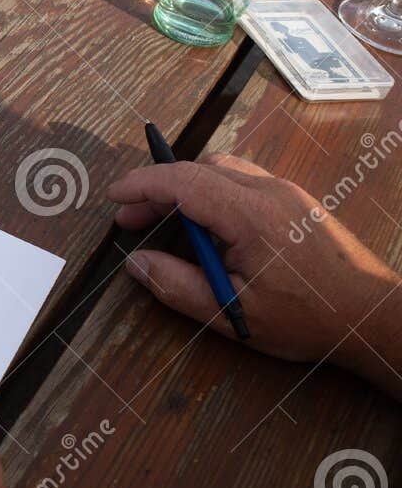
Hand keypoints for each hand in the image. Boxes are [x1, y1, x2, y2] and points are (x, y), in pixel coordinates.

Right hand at [110, 154, 401, 392]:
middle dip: (158, 189)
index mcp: (250, 215)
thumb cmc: (308, 318)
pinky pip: (243, 180)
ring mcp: (286, 192)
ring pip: (222, 170)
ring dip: (186, 187)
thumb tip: (136, 263)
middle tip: (132, 221)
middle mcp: (268, 192)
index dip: (142, 185)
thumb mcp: (234, 312)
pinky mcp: (297, 201)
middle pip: (198, 169)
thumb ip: (178, 286)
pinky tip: (209, 225)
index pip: (182, 182)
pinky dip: (212, 191)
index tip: (114, 197)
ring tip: (167, 221)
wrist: (374, 315)